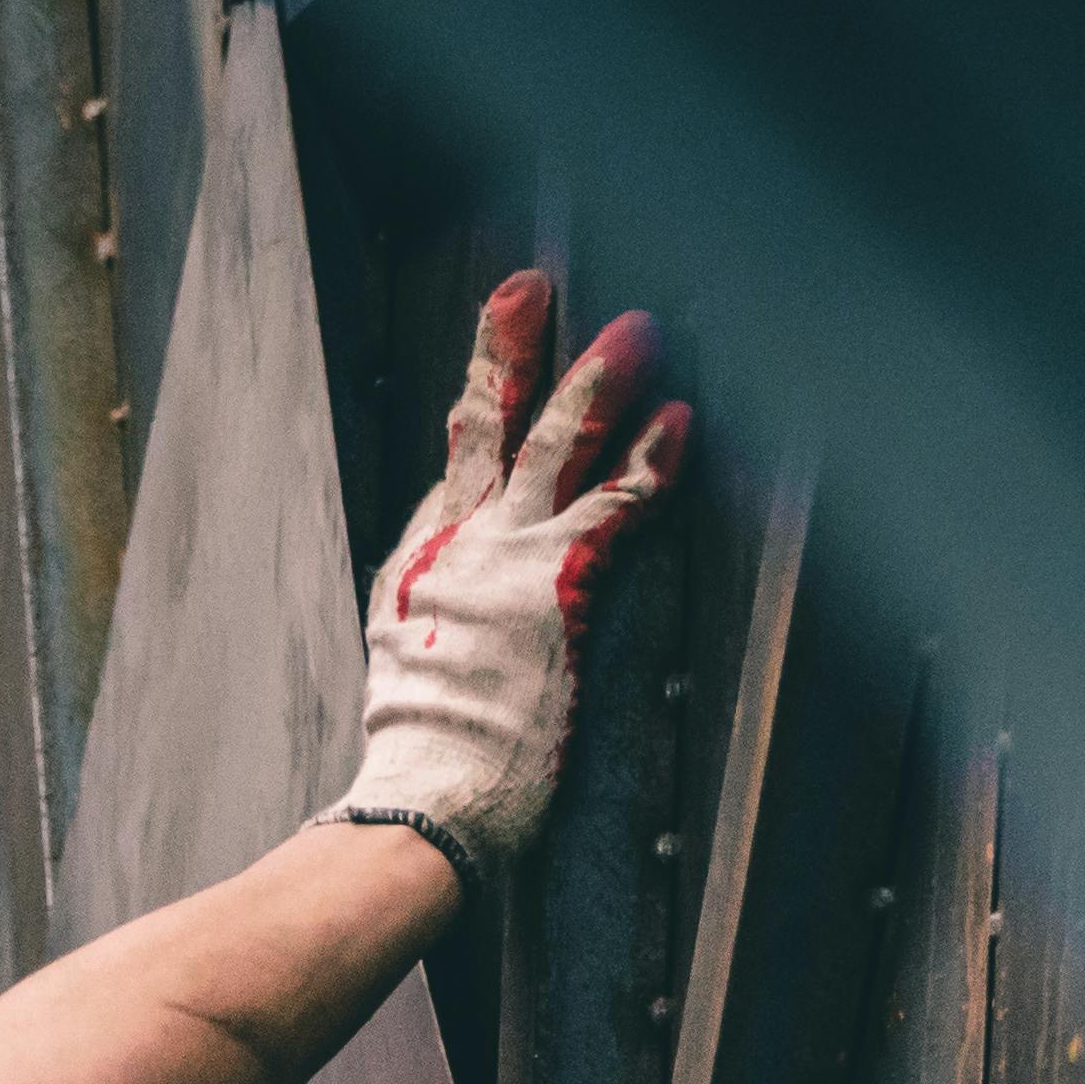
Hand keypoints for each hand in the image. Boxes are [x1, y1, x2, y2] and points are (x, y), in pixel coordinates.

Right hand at [339, 271, 688, 865]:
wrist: (423, 796)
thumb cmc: (420, 769)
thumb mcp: (404, 686)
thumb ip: (428, 645)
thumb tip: (436, 654)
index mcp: (416, 573)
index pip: (453, 474)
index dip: (479, 410)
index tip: (497, 360)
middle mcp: (456, 549)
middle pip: (482, 426)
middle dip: (508, 349)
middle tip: (530, 287)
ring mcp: (506, 561)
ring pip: (551, 444)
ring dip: (597, 380)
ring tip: (635, 328)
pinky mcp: (557, 587)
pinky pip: (614, 507)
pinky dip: (650, 462)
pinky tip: (680, 423)